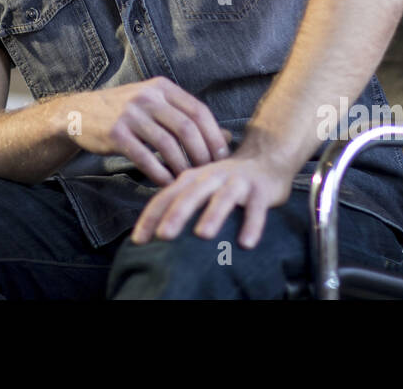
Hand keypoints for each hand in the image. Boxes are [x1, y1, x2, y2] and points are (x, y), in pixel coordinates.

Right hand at [65, 77, 232, 185]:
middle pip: (187, 127)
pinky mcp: (116, 133)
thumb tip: (228, 137)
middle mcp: (148, 97)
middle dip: (202, 154)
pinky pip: (144, 157)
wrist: (80, 112)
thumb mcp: (156, 105)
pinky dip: (159, 173)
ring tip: (188, 180)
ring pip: (167, 144)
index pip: (198, 110)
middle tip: (208, 172)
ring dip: (182, 166)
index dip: (214, 135)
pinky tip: (167, 183)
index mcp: (162, 88)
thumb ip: (187, 117)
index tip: (223, 156)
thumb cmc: (126, 112)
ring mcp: (131, 114)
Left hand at [130, 138, 296, 248]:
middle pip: (191, 195)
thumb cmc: (224, 182)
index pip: (166, 196)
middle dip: (176, 214)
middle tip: (163, 236)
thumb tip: (149, 233)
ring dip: (213, 215)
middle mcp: (212, 177)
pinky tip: (246, 244)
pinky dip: (252, 225)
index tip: (137, 240)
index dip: (151, 216)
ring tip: (203, 235)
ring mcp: (237, 183)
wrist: (265, 159)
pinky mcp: (260, 191)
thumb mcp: (199, 187)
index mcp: (192, 178)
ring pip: (223, 198)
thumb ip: (178, 203)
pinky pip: (256, 209)